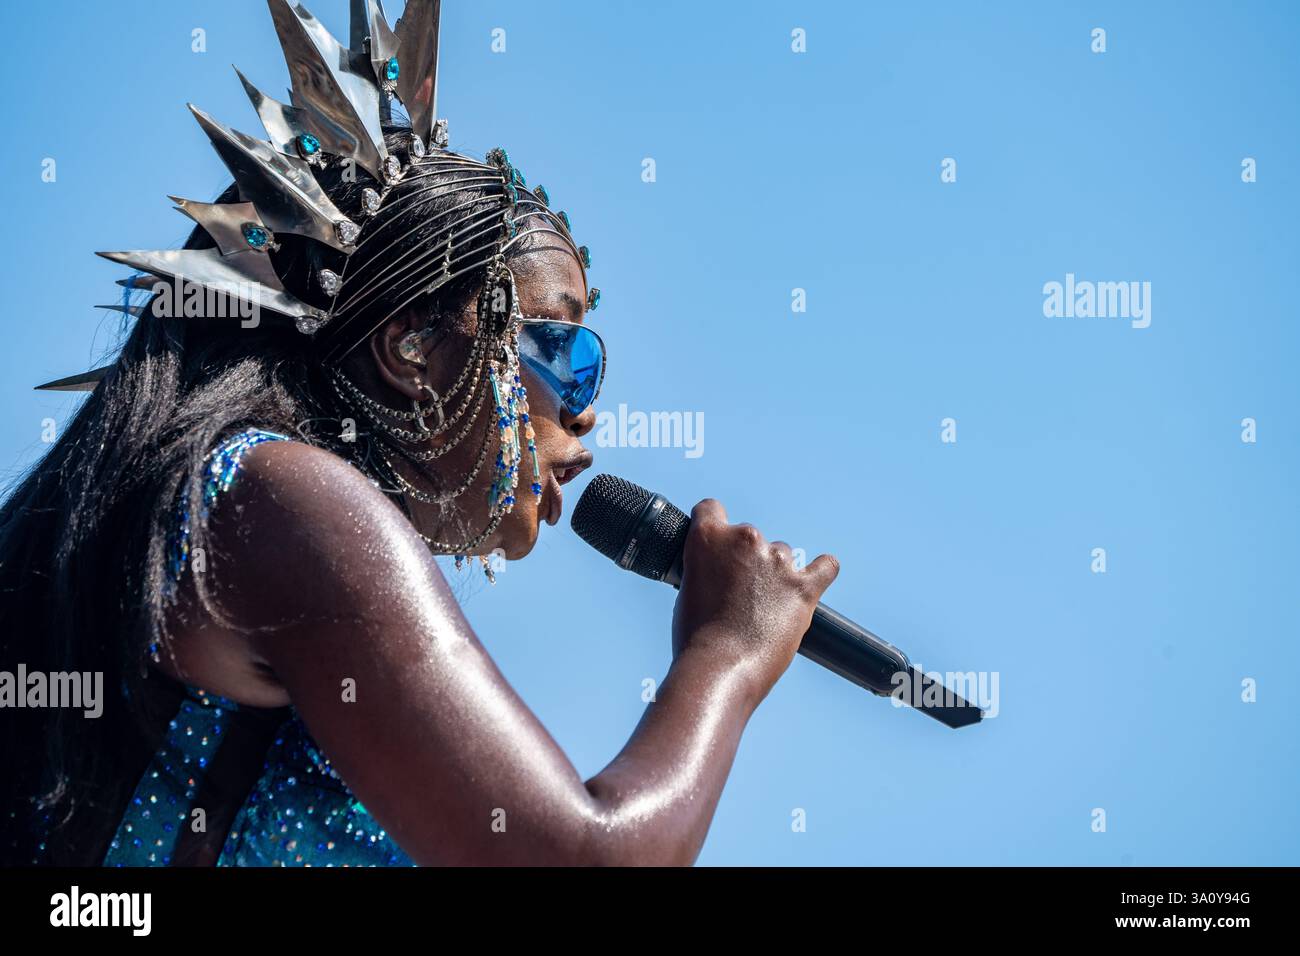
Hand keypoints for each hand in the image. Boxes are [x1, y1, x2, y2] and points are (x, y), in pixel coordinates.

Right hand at [670, 498, 839, 703]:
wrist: (720, 667)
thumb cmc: (696, 637)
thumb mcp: (686, 588)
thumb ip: (706, 566)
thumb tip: (720, 572)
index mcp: (709, 537)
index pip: (711, 508)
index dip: (713, 525)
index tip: (717, 544)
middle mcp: (745, 540)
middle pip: (750, 537)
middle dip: (746, 560)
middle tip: (739, 594)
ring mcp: (778, 561)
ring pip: (782, 554)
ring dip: (775, 574)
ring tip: (764, 608)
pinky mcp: (803, 587)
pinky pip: (825, 567)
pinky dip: (822, 570)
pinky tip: (816, 575)